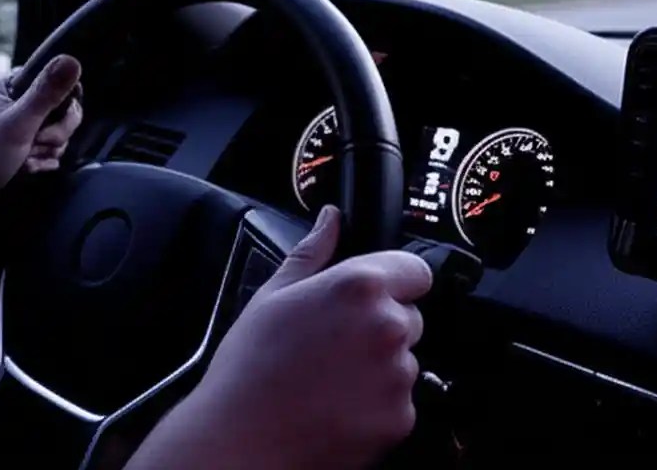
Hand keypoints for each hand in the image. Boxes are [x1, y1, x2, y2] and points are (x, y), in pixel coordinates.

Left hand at [0, 55, 82, 199]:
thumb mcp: (17, 124)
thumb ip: (47, 93)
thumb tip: (72, 59)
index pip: (43, 80)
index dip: (58, 101)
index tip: (56, 120)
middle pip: (49, 108)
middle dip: (52, 132)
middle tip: (39, 146)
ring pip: (45, 132)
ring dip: (45, 150)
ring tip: (27, 163)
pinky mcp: (2, 150)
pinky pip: (35, 149)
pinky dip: (36, 161)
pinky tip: (26, 171)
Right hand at [127, 206, 432, 469]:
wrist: (240, 439)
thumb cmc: (250, 367)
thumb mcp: (273, 295)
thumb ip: (313, 251)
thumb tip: (332, 217)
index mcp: (360, 287)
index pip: (416, 270)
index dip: (395, 283)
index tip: (372, 299)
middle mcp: (388, 327)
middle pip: (411, 318)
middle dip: (382, 328)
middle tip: (335, 346)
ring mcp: (397, 375)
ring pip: (405, 362)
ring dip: (380, 369)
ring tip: (330, 380)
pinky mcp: (399, 417)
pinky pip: (400, 403)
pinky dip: (377, 406)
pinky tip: (337, 406)